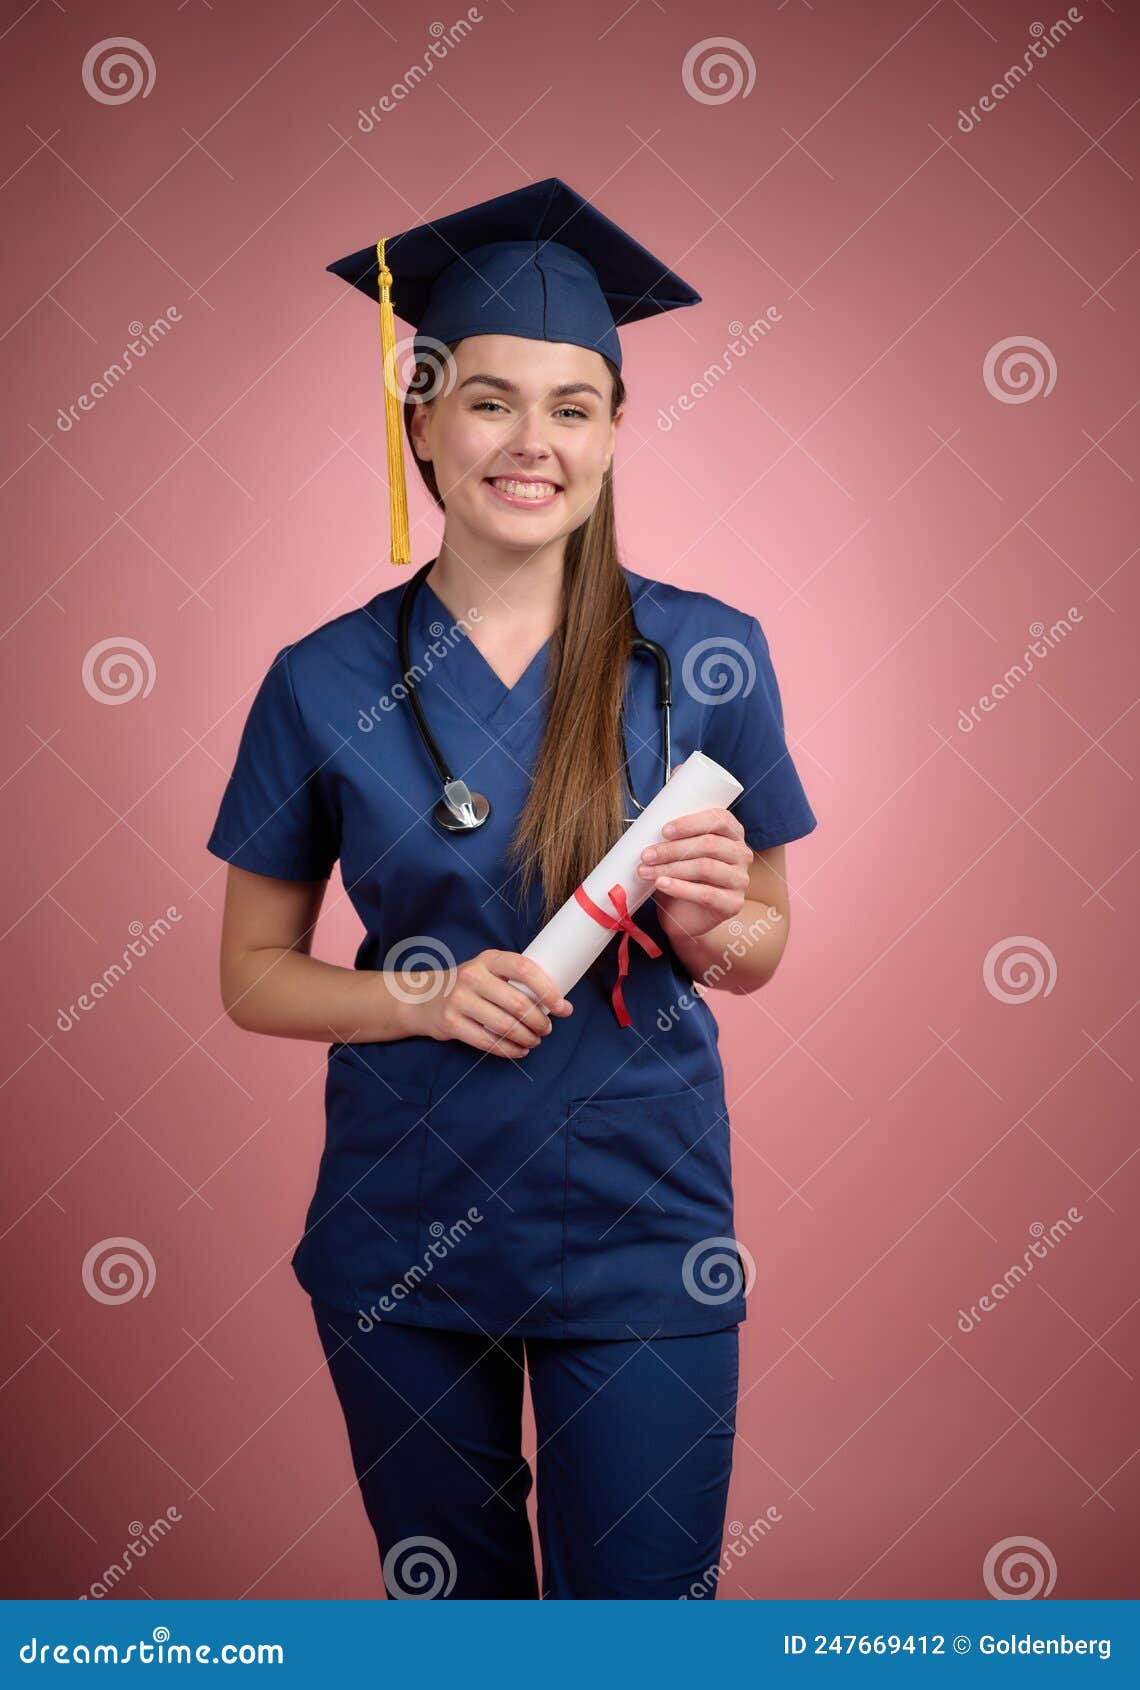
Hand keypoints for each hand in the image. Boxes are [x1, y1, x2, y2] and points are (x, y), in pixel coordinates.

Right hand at [399, 948, 571, 1058]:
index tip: (562, 1007)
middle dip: (539, 1021)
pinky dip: (509, 1050)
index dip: (547, 989)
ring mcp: (459, 999)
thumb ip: (518, 982)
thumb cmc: (471, 986)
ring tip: (534, 1040)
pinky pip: (488, 1042)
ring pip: (504, 1026)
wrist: (426, 998)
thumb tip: (561, 1005)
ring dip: (527, 1037)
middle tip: (546, 1029)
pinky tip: (519, 1050)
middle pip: (517, 1003)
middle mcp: (472, 976)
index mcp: (488, 959)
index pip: (524, 969)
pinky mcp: (451, 1023)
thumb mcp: (490, 972)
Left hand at [637, 764, 751, 943]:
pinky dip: (680, 888)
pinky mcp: (732, 904)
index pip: (719, 819)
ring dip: (670, 868)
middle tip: (645, 854)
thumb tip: (680, 768)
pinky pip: (707, 895)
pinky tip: (661, 885)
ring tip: (644, 871)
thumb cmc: (681, 869)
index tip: (662, 829)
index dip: (691, 822)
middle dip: (672, 848)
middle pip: (709, 845)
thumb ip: (680, 807)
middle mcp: (742, 854)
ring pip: (705, 869)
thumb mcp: (680, 838)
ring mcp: (740, 880)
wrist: (685, 913)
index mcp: (732, 832)